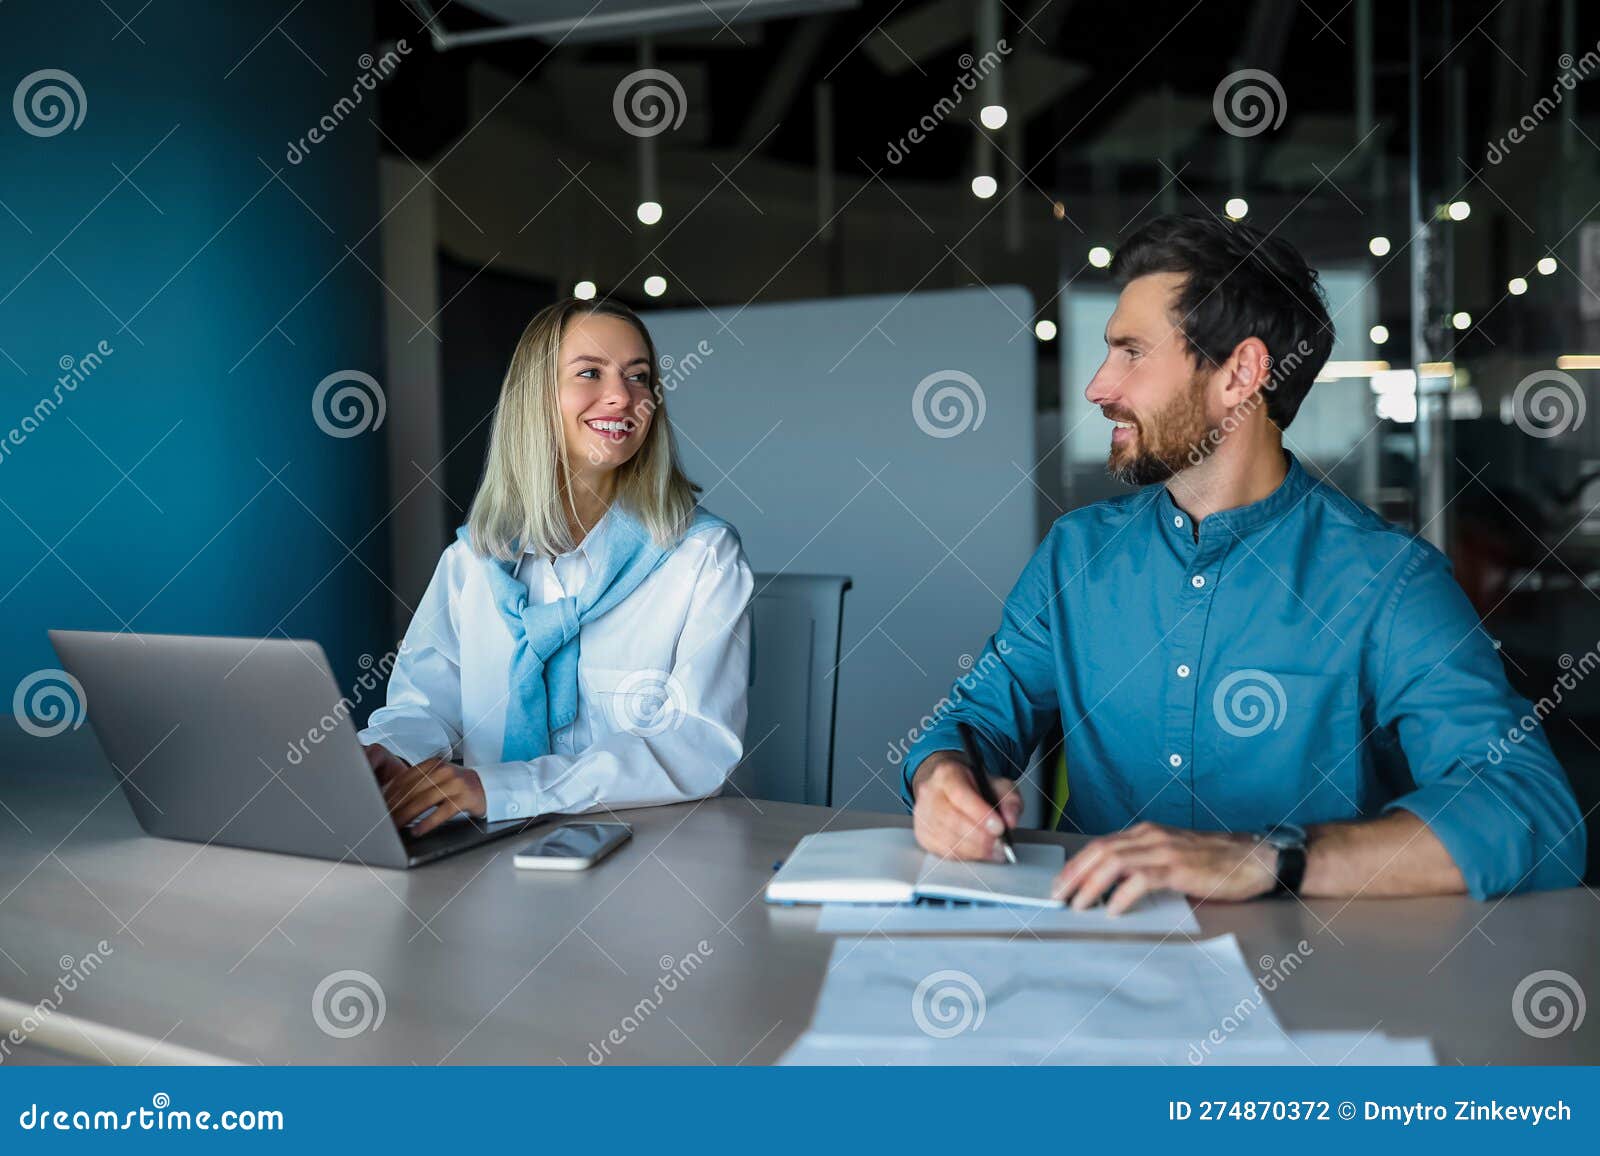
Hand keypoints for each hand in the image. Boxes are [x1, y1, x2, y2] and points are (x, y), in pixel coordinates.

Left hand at [367, 747, 486, 834]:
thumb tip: (390, 799)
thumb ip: (418, 783)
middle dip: (395, 807)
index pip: (405, 778)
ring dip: (407, 815)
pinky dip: (427, 823)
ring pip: (424, 800)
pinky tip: (417, 831)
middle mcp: (444, 771)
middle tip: (384, 819)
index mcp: (433, 764)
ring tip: (396, 826)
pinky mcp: (465, 797)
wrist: (488, 786)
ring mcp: (455, 783)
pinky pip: (442, 812)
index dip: (390, 793)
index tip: (379, 806)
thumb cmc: (457, 786)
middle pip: (412, 790)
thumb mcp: (438, 778)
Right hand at [910, 753, 1023, 861]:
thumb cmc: (973, 788)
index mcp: (947, 774)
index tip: (999, 828)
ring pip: (948, 839)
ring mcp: (923, 815)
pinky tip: (979, 854)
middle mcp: (930, 793)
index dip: (980, 814)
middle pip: (952, 820)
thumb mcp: (998, 785)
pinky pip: (943, 851)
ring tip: (994, 851)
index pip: (960, 794)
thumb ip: (1009, 800)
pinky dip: (965, 856)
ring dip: (975, 850)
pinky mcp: (923, 835)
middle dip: (981, 837)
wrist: (949, 790)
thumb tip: (1010, 820)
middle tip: (1000, 844)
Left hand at [1050, 821, 1277, 913]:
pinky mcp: (1180, 868)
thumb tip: (1114, 887)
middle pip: (1100, 850)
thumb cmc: (1217, 862)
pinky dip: (1123, 894)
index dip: (1077, 864)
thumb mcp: (1174, 857)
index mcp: (1147, 833)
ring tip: (1077, 904)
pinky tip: (1112, 909)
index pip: (1101, 844)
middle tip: (1057, 895)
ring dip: (1091, 884)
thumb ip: (1147, 865)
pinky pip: (1142, 878)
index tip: (1060, 883)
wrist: (1255, 859)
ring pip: (1115, 861)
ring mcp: (1165, 850)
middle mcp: (1151, 836)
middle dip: (1073, 873)